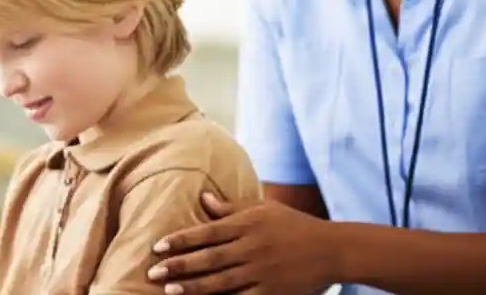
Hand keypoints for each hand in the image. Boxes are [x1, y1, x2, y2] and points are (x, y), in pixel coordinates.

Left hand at [147, 194, 339, 294]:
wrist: (332, 250)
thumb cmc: (294, 226)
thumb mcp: (264, 210)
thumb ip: (232, 208)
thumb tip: (203, 199)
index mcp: (248, 224)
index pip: (207, 232)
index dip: (181, 240)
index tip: (159, 247)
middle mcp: (252, 247)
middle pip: (209, 258)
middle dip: (179, 266)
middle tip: (153, 272)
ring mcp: (262, 272)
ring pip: (221, 282)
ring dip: (193, 287)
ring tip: (169, 291)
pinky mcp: (272, 293)